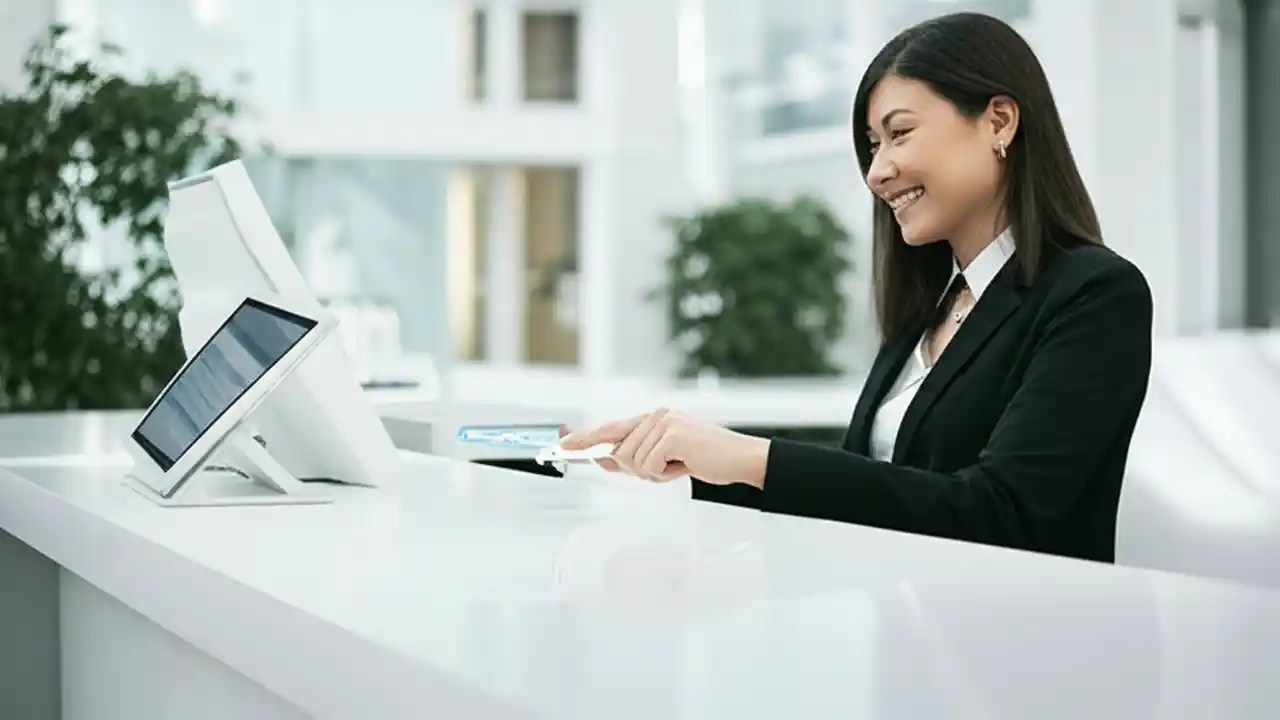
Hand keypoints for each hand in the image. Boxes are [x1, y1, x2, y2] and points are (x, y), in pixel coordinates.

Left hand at [561, 408, 770, 487]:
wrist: (738, 460)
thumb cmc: (704, 460)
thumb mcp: (664, 460)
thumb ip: (635, 459)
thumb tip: (604, 461)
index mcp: (652, 418)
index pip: (611, 428)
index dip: (585, 437)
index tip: (564, 445)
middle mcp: (656, 415)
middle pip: (620, 453)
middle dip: (638, 471)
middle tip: (667, 469)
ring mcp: (664, 422)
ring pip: (633, 462)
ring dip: (655, 474)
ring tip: (680, 466)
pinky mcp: (672, 434)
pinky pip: (648, 466)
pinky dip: (665, 475)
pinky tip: (685, 466)